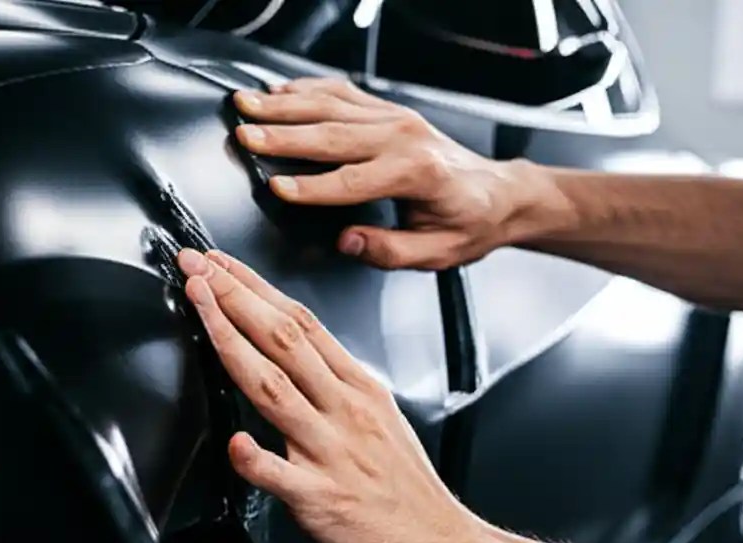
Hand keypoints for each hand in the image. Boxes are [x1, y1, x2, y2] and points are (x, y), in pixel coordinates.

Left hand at [176, 247, 486, 542]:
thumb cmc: (406, 490)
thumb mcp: (381, 417)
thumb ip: (335, 386)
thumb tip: (291, 356)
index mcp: (358, 388)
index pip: (301, 321)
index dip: (255, 287)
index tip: (220, 263)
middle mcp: (344, 410)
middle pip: (283, 339)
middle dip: (233, 296)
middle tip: (196, 265)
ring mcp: (332, 452)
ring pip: (273, 387)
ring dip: (230, 342)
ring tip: (199, 308)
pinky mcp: (321, 499)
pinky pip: (280, 475)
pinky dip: (254, 457)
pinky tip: (233, 442)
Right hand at [233, 77, 575, 269]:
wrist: (498, 194)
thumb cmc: (468, 225)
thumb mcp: (437, 254)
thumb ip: (389, 251)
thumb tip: (347, 242)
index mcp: (416, 173)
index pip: (352, 180)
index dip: (312, 187)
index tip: (276, 188)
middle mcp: (404, 137)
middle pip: (332, 133)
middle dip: (283, 134)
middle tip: (244, 135)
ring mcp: (396, 118)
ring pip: (331, 106)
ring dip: (284, 105)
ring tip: (246, 104)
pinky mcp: (389, 111)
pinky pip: (343, 93)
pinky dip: (307, 90)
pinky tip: (279, 92)